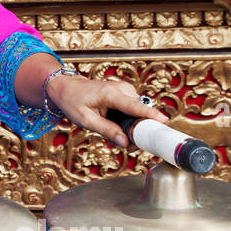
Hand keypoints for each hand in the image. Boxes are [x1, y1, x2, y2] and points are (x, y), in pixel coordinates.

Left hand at [45, 73, 168, 147]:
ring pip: (139, 112)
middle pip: (140, 112)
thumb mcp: (86, 120)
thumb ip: (107, 130)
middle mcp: (121, 89)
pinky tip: (117, 126)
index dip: (150, 115)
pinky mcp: (125, 93)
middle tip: (127, 144)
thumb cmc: (73, 101)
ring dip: (133, 126)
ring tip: (118, 135)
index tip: (164, 121)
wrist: (66, 87)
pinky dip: (129, 120)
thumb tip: (125, 142)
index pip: (135, 106)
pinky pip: (134, 109)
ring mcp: (125, 90)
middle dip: (138, 130)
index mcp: (110, 94)